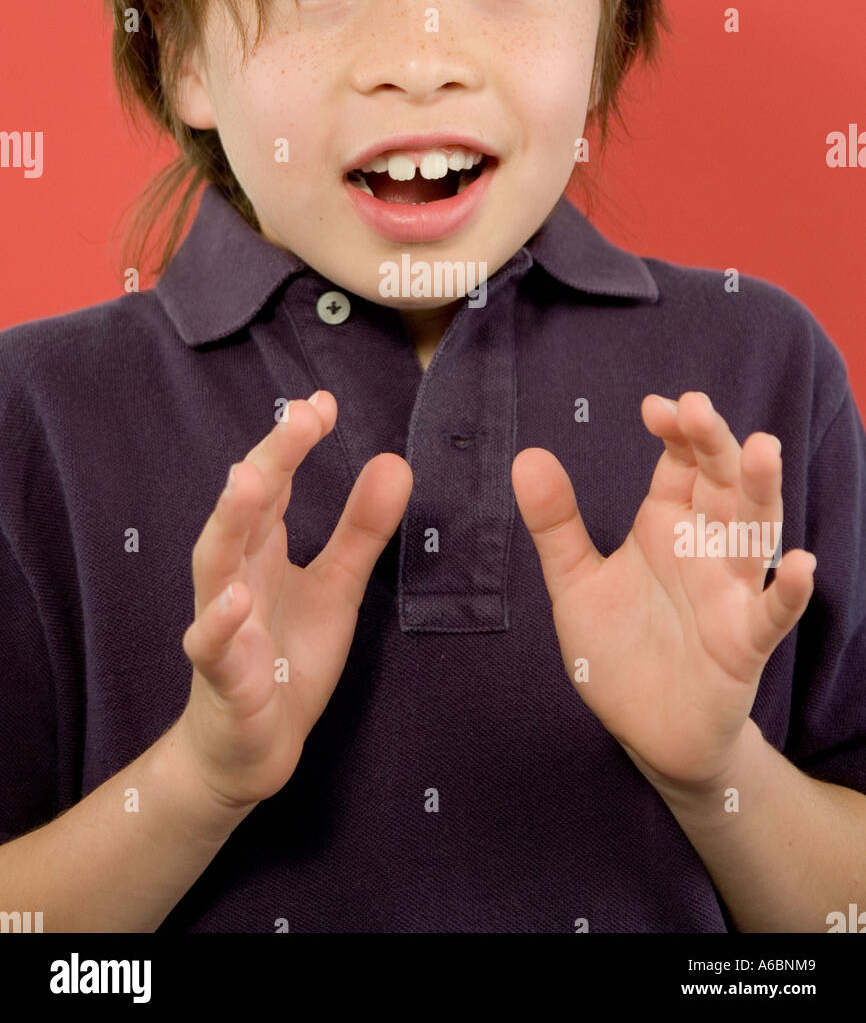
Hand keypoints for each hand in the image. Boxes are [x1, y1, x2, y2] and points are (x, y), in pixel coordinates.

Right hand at [179, 392, 412, 809]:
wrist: (251, 748)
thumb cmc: (286, 659)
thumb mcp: (338, 588)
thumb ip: (362, 529)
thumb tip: (394, 462)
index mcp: (263, 550)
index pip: (276, 482)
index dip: (295, 441)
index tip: (323, 402)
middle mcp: (236, 575)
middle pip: (245, 508)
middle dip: (269, 460)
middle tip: (300, 418)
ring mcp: (224, 625)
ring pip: (214, 564)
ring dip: (230, 521)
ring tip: (253, 479)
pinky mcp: (223, 678)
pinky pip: (212, 647)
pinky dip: (217, 623)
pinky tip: (232, 599)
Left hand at [511, 391, 815, 792]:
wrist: (644, 731)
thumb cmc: (618, 648)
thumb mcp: (575, 582)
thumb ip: (555, 524)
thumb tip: (526, 456)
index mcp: (666, 524)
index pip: (681, 462)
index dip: (675, 431)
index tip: (654, 407)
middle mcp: (704, 548)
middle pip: (721, 482)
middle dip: (714, 443)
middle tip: (699, 408)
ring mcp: (730, 593)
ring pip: (753, 532)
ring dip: (761, 492)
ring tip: (764, 449)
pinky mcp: (744, 644)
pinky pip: (770, 613)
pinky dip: (787, 590)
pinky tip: (798, 565)